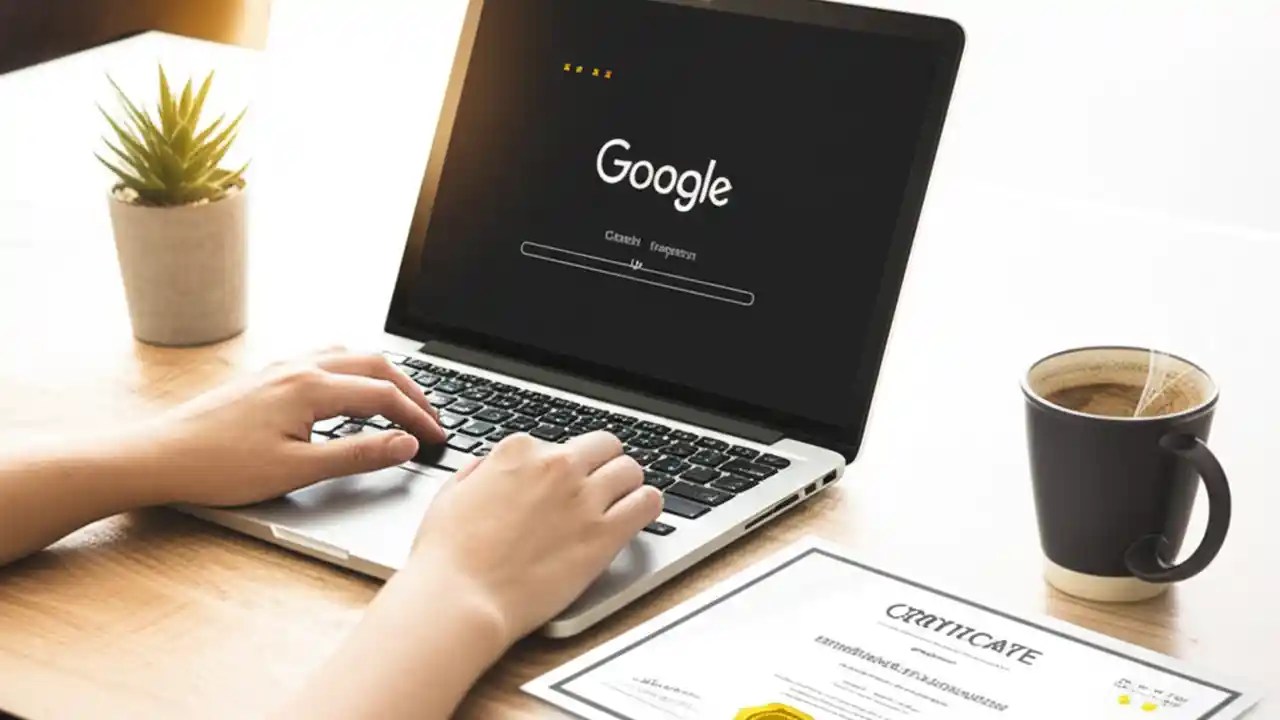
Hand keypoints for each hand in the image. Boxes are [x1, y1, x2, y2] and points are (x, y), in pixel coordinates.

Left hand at [144, 348, 445, 506]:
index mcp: (311, 388)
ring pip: (349, 356)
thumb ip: (358, 454)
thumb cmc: (219, 467)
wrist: (158, 457)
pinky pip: (324, 358)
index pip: (384, 396)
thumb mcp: (297, 470)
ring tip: (400, 401)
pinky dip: (353, 371)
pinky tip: (349, 391)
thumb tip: (405, 444)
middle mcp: (299, 367)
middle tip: (431, 418)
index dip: (418, 418)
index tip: (437, 439)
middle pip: (375, 365)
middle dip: (410, 390)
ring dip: (382, 375)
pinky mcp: (267, 376)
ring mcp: (281, 368)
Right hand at [410, 431, 662, 641]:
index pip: (558, 444)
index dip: (560, 468)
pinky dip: (646, 506)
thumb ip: (478, 473)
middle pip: (604, 446)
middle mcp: (557, 466)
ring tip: (621, 502)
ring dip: (627, 484)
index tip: (559, 487)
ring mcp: (584, 498)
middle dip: (602, 464)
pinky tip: (638, 515)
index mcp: (519, 451)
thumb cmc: (449, 556)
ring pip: (631, 470)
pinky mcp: (605, 534)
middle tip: (598, 487)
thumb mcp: (450, 495)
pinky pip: (648, 503)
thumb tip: (492, 468)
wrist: (461, 598)